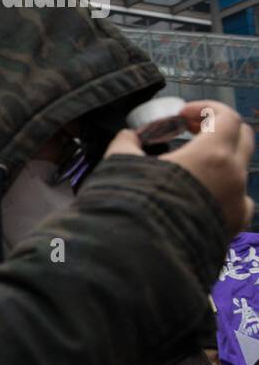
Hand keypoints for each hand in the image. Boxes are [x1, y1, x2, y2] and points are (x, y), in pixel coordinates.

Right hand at [104, 100, 253, 237]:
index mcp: (213, 155)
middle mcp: (234, 178)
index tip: (180, 114)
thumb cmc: (133, 203)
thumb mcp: (121, 163)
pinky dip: (223, 191)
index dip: (204, 108)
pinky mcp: (232, 228)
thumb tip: (129, 138)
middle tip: (190, 131)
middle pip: (242, 139)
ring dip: (219, 161)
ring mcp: (237, 205)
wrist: (139, 256)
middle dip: (218, 129)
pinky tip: (199, 196)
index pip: (227, 117)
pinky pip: (237, 201)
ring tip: (189, 167)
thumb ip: (127, 144)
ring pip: (240, 171)